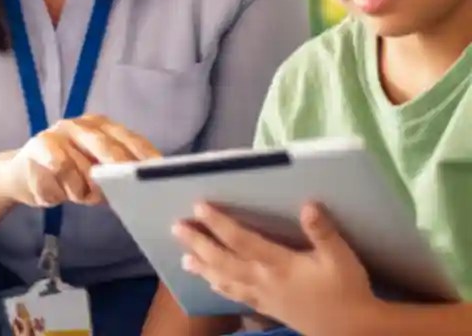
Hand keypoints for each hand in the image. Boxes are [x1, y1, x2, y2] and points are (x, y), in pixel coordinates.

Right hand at [0, 114, 160, 206]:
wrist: (21, 173)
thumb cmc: (67, 174)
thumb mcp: (95, 172)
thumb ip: (117, 174)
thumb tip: (145, 188)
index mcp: (101, 125)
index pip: (130, 139)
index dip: (146, 156)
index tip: (160, 175)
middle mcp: (80, 125)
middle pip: (107, 147)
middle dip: (120, 169)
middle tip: (131, 189)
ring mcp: (58, 133)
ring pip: (83, 167)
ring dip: (84, 190)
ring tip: (77, 195)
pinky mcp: (38, 146)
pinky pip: (60, 170)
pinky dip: (63, 188)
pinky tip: (58, 193)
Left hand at [173, 202, 377, 335]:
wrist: (353, 330)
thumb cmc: (347, 290)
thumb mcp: (342, 258)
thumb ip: (323, 232)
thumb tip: (308, 205)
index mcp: (279, 264)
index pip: (242, 240)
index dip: (219, 223)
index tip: (199, 207)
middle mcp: (264, 280)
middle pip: (224, 260)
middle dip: (199, 244)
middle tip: (176, 228)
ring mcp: (264, 296)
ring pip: (226, 280)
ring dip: (203, 268)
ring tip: (183, 259)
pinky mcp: (267, 308)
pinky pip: (238, 297)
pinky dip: (221, 289)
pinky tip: (211, 283)